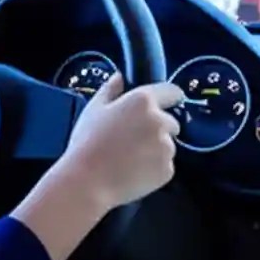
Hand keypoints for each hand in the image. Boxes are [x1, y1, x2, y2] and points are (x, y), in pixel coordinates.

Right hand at [57, 73, 182, 210]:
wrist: (87, 182)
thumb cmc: (87, 143)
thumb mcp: (93, 109)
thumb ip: (110, 89)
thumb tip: (120, 77)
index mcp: (142, 101)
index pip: (172, 92)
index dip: (168, 97)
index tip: (164, 103)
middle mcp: (160, 121)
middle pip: (171, 122)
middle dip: (157, 128)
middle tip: (133, 138)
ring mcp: (166, 147)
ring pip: (167, 145)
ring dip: (155, 149)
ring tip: (129, 157)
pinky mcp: (167, 170)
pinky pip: (165, 165)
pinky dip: (154, 168)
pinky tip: (133, 170)